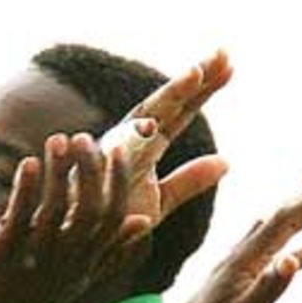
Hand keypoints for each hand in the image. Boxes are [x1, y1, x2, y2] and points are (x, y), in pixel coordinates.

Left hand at [0, 131, 151, 302]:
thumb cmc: (34, 301)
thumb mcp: (80, 277)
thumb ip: (112, 249)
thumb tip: (143, 222)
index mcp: (85, 260)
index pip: (114, 216)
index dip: (118, 181)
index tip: (116, 150)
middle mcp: (66, 258)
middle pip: (91, 208)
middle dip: (90, 169)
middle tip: (83, 137)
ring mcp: (35, 257)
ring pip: (56, 208)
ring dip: (59, 171)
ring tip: (58, 140)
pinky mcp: (3, 255)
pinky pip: (19, 218)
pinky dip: (26, 190)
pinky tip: (29, 164)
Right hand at [101, 49, 231, 226]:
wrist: (70, 248)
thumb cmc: (110, 224)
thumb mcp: (159, 204)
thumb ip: (189, 182)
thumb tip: (227, 161)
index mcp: (143, 147)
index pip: (178, 114)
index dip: (203, 91)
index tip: (231, 65)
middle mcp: (125, 143)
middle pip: (164, 106)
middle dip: (191, 82)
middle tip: (222, 55)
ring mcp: (107, 156)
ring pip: (141, 122)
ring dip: (166, 99)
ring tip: (193, 76)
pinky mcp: (90, 176)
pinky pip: (111, 157)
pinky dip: (127, 142)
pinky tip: (151, 124)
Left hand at [166, 161, 301, 302]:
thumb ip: (269, 286)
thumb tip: (295, 257)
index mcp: (245, 259)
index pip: (283, 221)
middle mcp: (242, 255)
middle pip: (282, 213)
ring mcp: (241, 266)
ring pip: (278, 229)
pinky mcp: (239, 281)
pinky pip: (272, 255)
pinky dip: (294, 247)